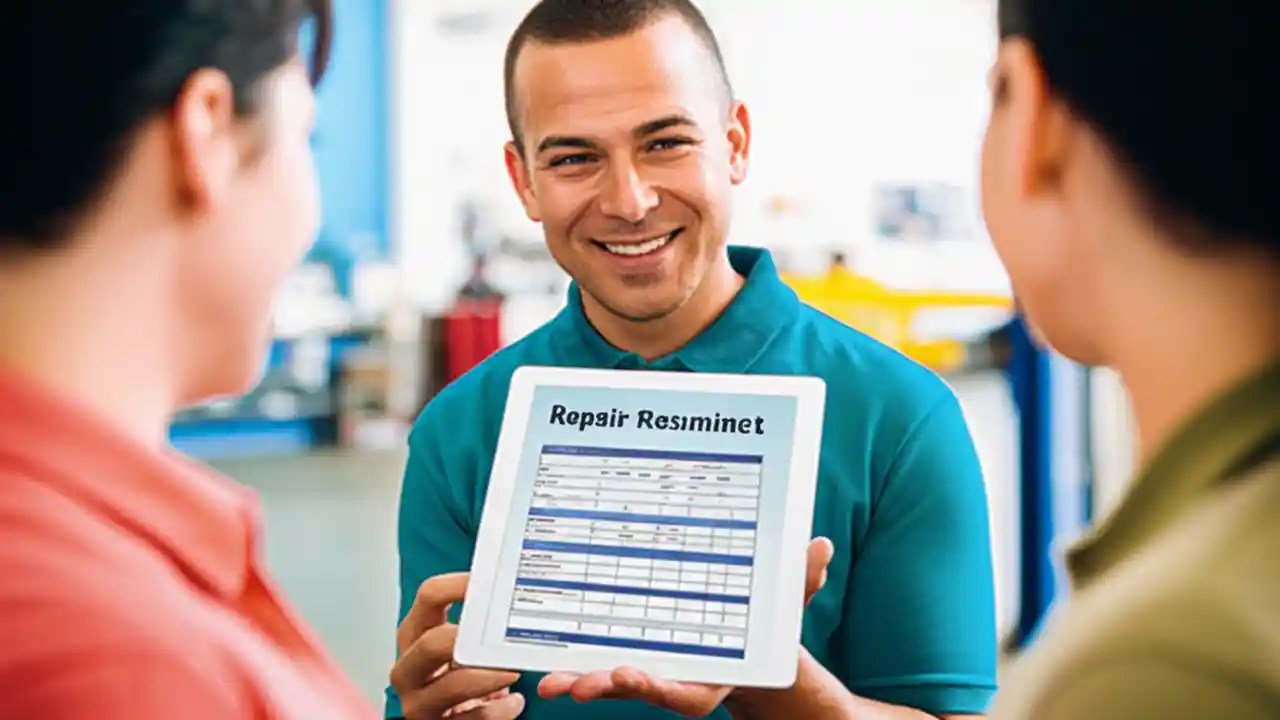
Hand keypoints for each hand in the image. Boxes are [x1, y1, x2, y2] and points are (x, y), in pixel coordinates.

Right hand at [391, 573, 524, 718]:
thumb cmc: (460, 678)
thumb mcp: (459, 649)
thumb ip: (475, 627)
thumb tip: (519, 593)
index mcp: (414, 635)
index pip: (429, 596)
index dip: (460, 584)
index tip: (493, 582)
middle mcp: (409, 669)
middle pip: (432, 642)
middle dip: (470, 638)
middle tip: (501, 636)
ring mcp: (419, 703)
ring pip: (452, 686)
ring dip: (490, 677)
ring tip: (515, 671)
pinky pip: (474, 719)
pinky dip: (500, 710)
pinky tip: (515, 701)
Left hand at [537, 537, 835, 717]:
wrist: (745, 643)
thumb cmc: (765, 627)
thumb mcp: (786, 604)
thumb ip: (800, 582)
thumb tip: (821, 549)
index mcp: (713, 677)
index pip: (684, 693)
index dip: (655, 687)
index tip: (627, 674)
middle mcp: (677, 678)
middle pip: (635, 688)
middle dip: (602, 688)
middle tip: (571, 686)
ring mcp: (650, 668)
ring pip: (608, 680)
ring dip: (577, 680)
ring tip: (545, 682)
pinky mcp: (628, 653)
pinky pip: (598, 658)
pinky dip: (574, 659)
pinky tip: (542, 653)